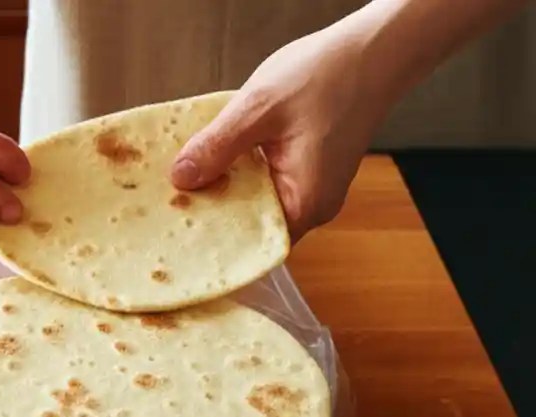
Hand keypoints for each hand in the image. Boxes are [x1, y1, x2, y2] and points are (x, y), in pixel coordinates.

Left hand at [169, 25, 391, 239]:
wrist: (373, 50)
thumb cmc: (327, 77)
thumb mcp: (258, 110)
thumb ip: (217, 147)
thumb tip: (180, 180)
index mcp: (304, 205)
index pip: (249, 245)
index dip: (210, 237)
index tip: (172, 227)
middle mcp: (311, 207)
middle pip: (248, 225)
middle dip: (209, 212)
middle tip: (164, 204)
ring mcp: (310, 189)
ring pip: (254, 202)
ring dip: (222, 189)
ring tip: (180, 183)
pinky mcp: (305, 171)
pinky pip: (264, 183)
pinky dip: (239, 173)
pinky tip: (211, 160)